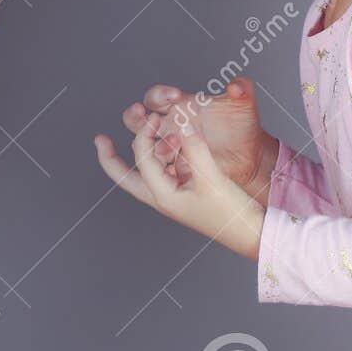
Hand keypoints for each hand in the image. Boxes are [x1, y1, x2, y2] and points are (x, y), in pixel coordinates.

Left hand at [94, 110, 265, 259]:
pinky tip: (174, 143)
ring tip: (152, 131)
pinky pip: (166, 169)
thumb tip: (182, 123)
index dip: (145, 134)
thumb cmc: (230, 214)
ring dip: (144, 150)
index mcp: (163, 196)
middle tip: (100, 139)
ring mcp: (173, 195)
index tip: (156, 117)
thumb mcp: (211, 178)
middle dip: (111, 157)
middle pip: (125, 177)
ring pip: (145, 171)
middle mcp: (163, 196)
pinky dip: (164, 154)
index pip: (142, 160)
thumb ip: (194, 149)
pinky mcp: (187, 191)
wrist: (251, 233)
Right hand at [133, 77, 277, 202]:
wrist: (251, 156)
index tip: (175, 96)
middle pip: (136, 119)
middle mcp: (170, 125)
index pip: (156, 96)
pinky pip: (159, 169)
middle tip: (145, 115)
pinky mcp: (178, 167)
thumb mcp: (244, 105)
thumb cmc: (243, 126)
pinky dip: (161, 168)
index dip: (161, 94)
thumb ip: (242, 90)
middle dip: (136, 116)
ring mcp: (172, 148)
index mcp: (180, 105)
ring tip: (170, 146)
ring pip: (143, 146)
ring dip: (149, 145)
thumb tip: (237, 86)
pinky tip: (173, 168)